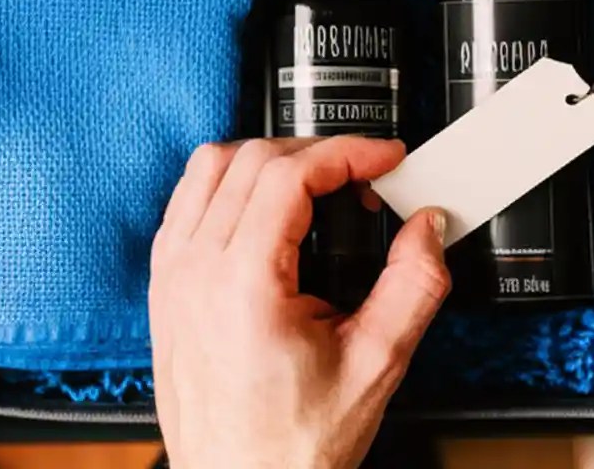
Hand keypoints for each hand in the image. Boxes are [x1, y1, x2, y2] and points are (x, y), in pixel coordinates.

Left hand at [149, 136, 449, 468]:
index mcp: (243, 284)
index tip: (385, 158)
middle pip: (250, 159)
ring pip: (209, 169)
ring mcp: (171, 276)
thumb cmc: (291, 444)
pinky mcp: (164, 287)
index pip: (289, 174)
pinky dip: (228, 185)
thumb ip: (413, 285)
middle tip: (363, 176)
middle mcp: (195, 271)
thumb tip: (428, 228)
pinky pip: (186, 202)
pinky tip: (265, 209)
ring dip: (267, 160)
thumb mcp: (376, 365)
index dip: (347, 153)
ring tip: (317, 184)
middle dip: (315, 153)